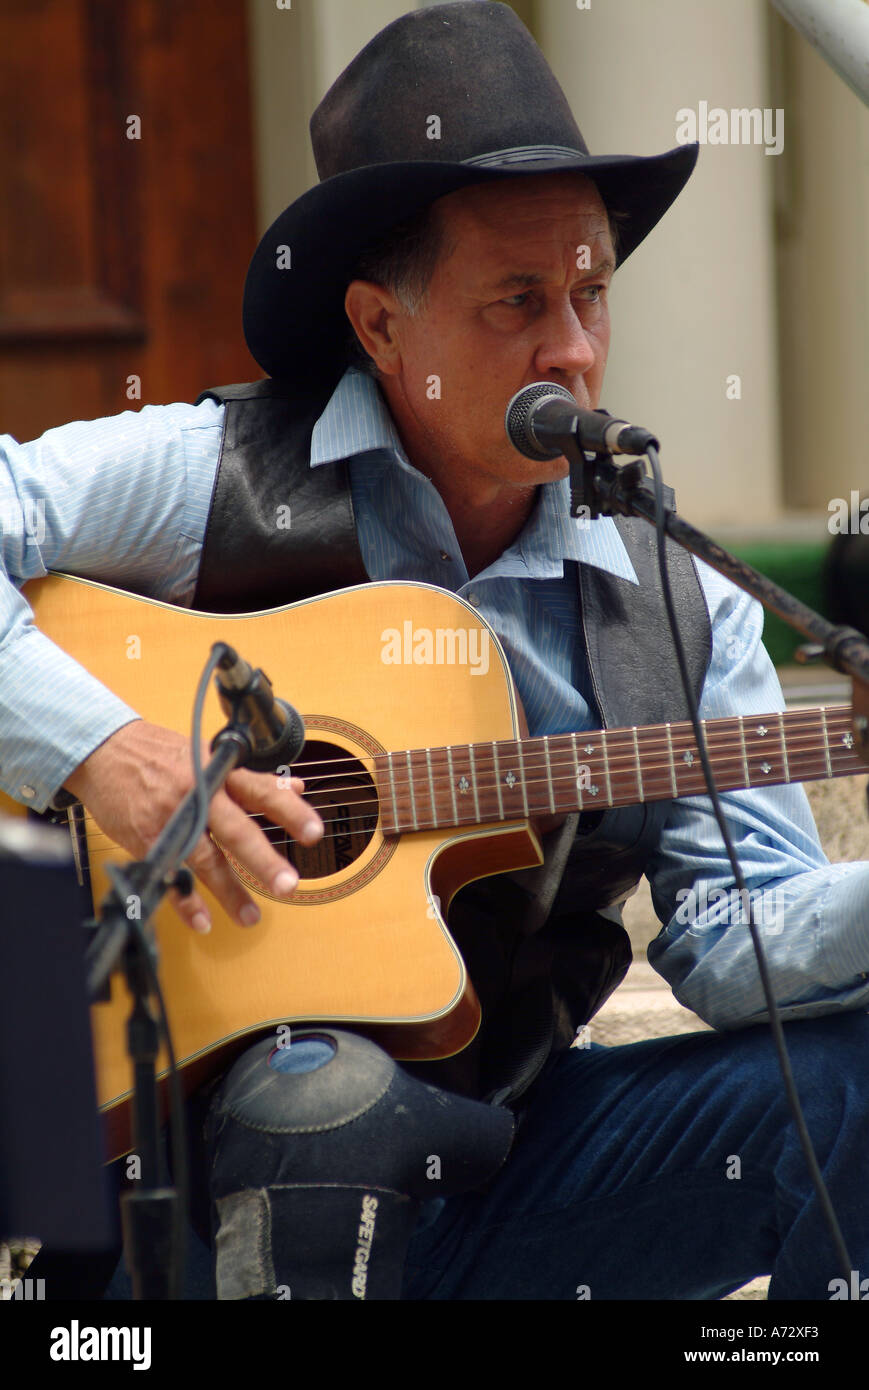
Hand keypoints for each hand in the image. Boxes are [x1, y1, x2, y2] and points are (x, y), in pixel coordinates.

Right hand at [64, 719, 322, 932]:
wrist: (105, 751)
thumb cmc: (161, 754)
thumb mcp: (209, 755)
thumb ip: (252, 778)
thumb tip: (295, 787)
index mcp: (219, 773)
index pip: (262, 792)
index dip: (290, 812)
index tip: (314, 832)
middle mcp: (199, 796)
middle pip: (236, 830)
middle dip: (263, 859)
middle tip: (288, 884)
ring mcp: (172, 820)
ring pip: (204, 860)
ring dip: (229, 892)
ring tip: (250, 917)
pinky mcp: (146, 839)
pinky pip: (169, 874)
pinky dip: (185, 901)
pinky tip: (202, 920)